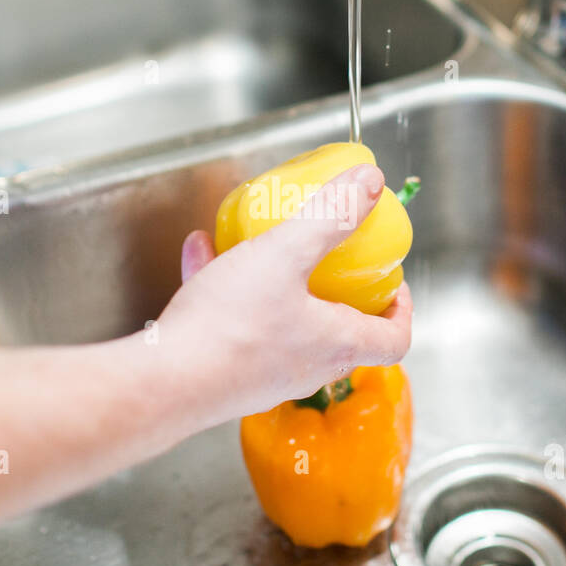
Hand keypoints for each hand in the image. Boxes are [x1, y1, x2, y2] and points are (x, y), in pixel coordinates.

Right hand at [155, 163, 412, 424]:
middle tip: (332, 261)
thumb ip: (331, 216)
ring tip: (257, 245)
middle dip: (338, 291)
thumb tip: (371, 182)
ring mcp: (265, 377)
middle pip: (341, 333)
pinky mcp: (226, 377)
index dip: (400, 311)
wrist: (164, 383)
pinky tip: (201, 253)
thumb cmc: (232, 327)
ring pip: (284, 324)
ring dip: (276, 282)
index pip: (393, 340)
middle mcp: (308, 367)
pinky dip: (226, 291)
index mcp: (337, 344)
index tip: (391, 283)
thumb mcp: (285, 253)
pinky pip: (237, 326)